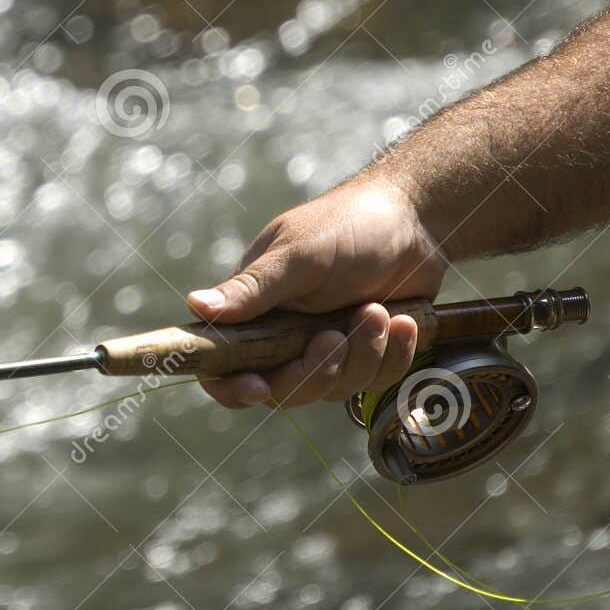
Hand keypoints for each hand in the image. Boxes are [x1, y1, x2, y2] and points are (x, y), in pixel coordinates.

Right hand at [186, 181, 446, 408]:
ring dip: (363, 355)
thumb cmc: (348, 225)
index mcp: (254, 310)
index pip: (225, 365)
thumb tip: (195, 306)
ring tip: (379, 311)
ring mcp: (326, 347)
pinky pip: (374, 381)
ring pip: (334, 388)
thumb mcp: (299, 255)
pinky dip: (394, 355)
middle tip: (336, 336)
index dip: (234, 387)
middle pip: (284, 390)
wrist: (414, 219)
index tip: (259, 386)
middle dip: (315, 370)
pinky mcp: (366, 353)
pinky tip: (404, 321)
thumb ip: (252, 288)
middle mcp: (284, 335)